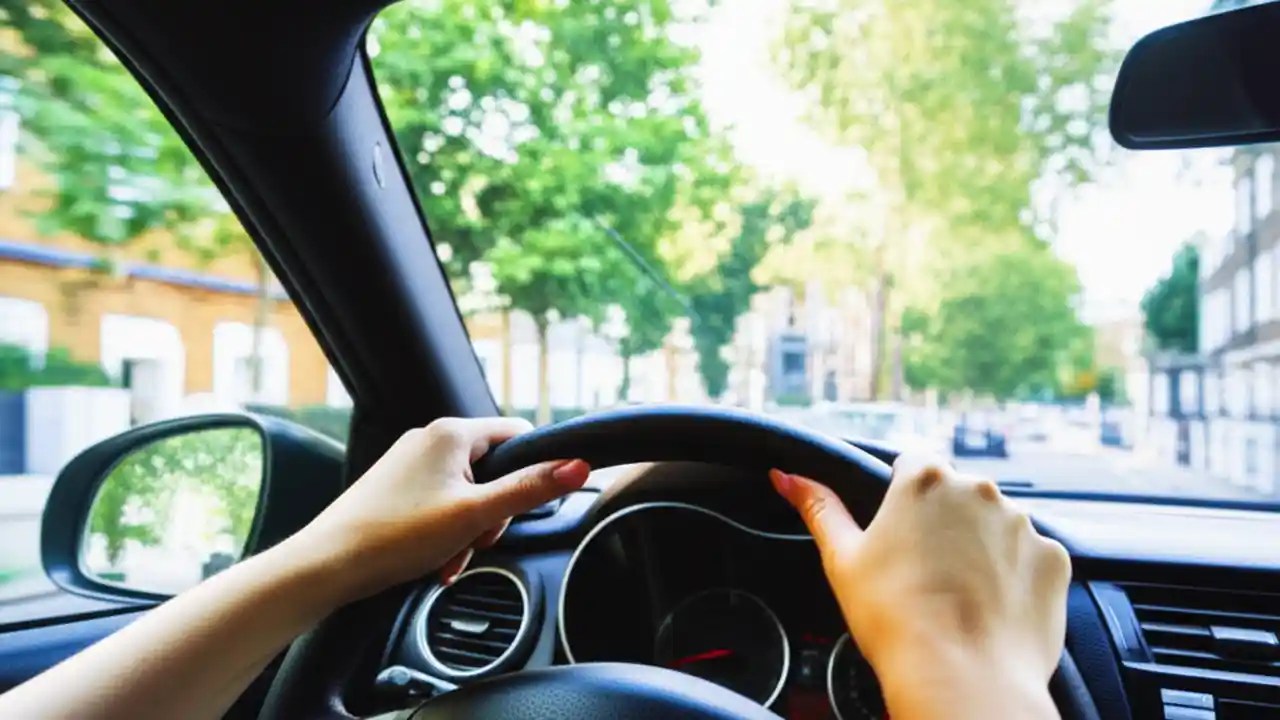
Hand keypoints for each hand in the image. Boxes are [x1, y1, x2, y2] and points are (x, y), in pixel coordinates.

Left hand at [292, 417, 589, 601]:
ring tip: (451, 556)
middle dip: (493, 511)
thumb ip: (529, 489)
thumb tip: (578, 466)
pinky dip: (446, 531)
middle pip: (492, 469)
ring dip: (469, 528)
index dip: (531, 472)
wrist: (329, 565)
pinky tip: (436, 558)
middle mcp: (429, 439)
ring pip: (466, 491)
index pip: (518, 435)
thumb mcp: (476, 515)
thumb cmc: (395, 536)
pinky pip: (440, 503)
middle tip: (479, 539)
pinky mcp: (395, 487)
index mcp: (451, 432)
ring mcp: (409, 463)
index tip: (524, 506)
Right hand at [770, 453, 1069, 719]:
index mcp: (925, 479)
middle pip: (957, 494)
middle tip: (923, 571)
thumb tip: (785, 476)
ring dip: (981, 547)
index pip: (912, 464)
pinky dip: (1014, 576)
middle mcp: (979, 489)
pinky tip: (990, 607)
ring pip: (995, 525)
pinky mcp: (1053, 559)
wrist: (961, 678)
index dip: (902, 498)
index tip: (898, 533)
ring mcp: (1022, 523)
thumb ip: (818, 508)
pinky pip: (1030, 558)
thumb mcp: (842, 560)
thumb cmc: (894, 620)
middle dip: (944, 523)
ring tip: (958, 596)